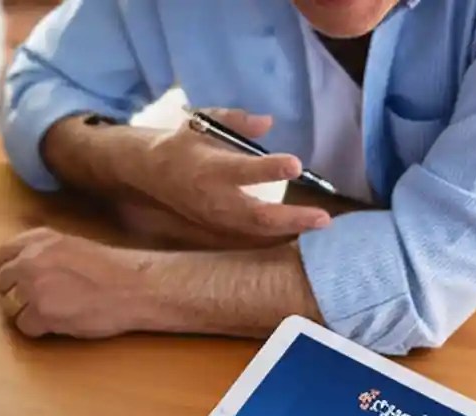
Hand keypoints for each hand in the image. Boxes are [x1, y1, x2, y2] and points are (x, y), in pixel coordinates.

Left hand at [0, 227, 150, 338]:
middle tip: (35, 302)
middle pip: (0, 283)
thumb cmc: (110, 269)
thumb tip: (21, 267)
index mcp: (38, 239)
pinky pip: (24, 326)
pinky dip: (38, 329)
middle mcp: (30, 260)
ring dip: (25, 313)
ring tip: (50, 313)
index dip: (6, 272)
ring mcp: (34, 287)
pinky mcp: (42, 313)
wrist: (133, 287)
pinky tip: (58, 324)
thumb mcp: (71, 245)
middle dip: (13, 294)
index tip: (13, 283)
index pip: (1, 256)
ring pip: (9, 307)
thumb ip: (43, 252)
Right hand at [139, 108, 331, 240]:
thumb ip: (236, 120)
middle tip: (323, 217)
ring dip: (290, 228)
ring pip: (258, 229)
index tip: (296, 165)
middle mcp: (215, 197)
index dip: (269, 169)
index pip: (243, 170)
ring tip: (320, 223)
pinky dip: (278, 233)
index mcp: (210, 167)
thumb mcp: (204, 121)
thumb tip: (268, 122)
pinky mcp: (220, 228)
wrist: (153, 172)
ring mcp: (218, 218)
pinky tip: (302, 228)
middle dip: (291, 217)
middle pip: (256, 214)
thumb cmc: (184, 143)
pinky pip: (253, 234)